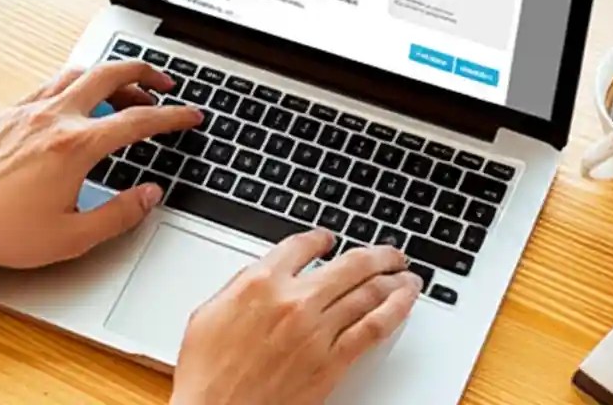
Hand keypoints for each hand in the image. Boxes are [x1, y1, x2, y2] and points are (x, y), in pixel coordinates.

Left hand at [0, 61, 201, 269]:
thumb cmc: (4, 230)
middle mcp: (55, 119)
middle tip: (165, 83)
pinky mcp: (11, 114)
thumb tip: (149, 195)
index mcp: (77, 147)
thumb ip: (120, 213)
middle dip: (145, 72)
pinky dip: (76, 85)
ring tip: (127, 93)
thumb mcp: (74, 236)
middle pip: (110, 74)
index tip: (190, 115)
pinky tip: (81, 103)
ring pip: (80, 72)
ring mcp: (30, 112)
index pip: (139, 120)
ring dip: (110, 76)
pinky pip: (52, 84)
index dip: (172, 116)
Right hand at [170, 230, 421, 404]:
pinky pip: (373, 328)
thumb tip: (260, 274)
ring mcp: (316, 332)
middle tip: (391, 254)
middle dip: (377, 255)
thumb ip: (239, 286)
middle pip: (350, 265)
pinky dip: (395, 310)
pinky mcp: (331, 362)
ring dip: (393, 278)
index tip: (328, 239)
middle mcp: (293, 301)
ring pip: (368, 293)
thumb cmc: (206, 373)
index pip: (302, 246)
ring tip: (405, 274)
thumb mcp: (208, 313)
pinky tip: (404, 302)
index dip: (321, 238)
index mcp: (259, 283)